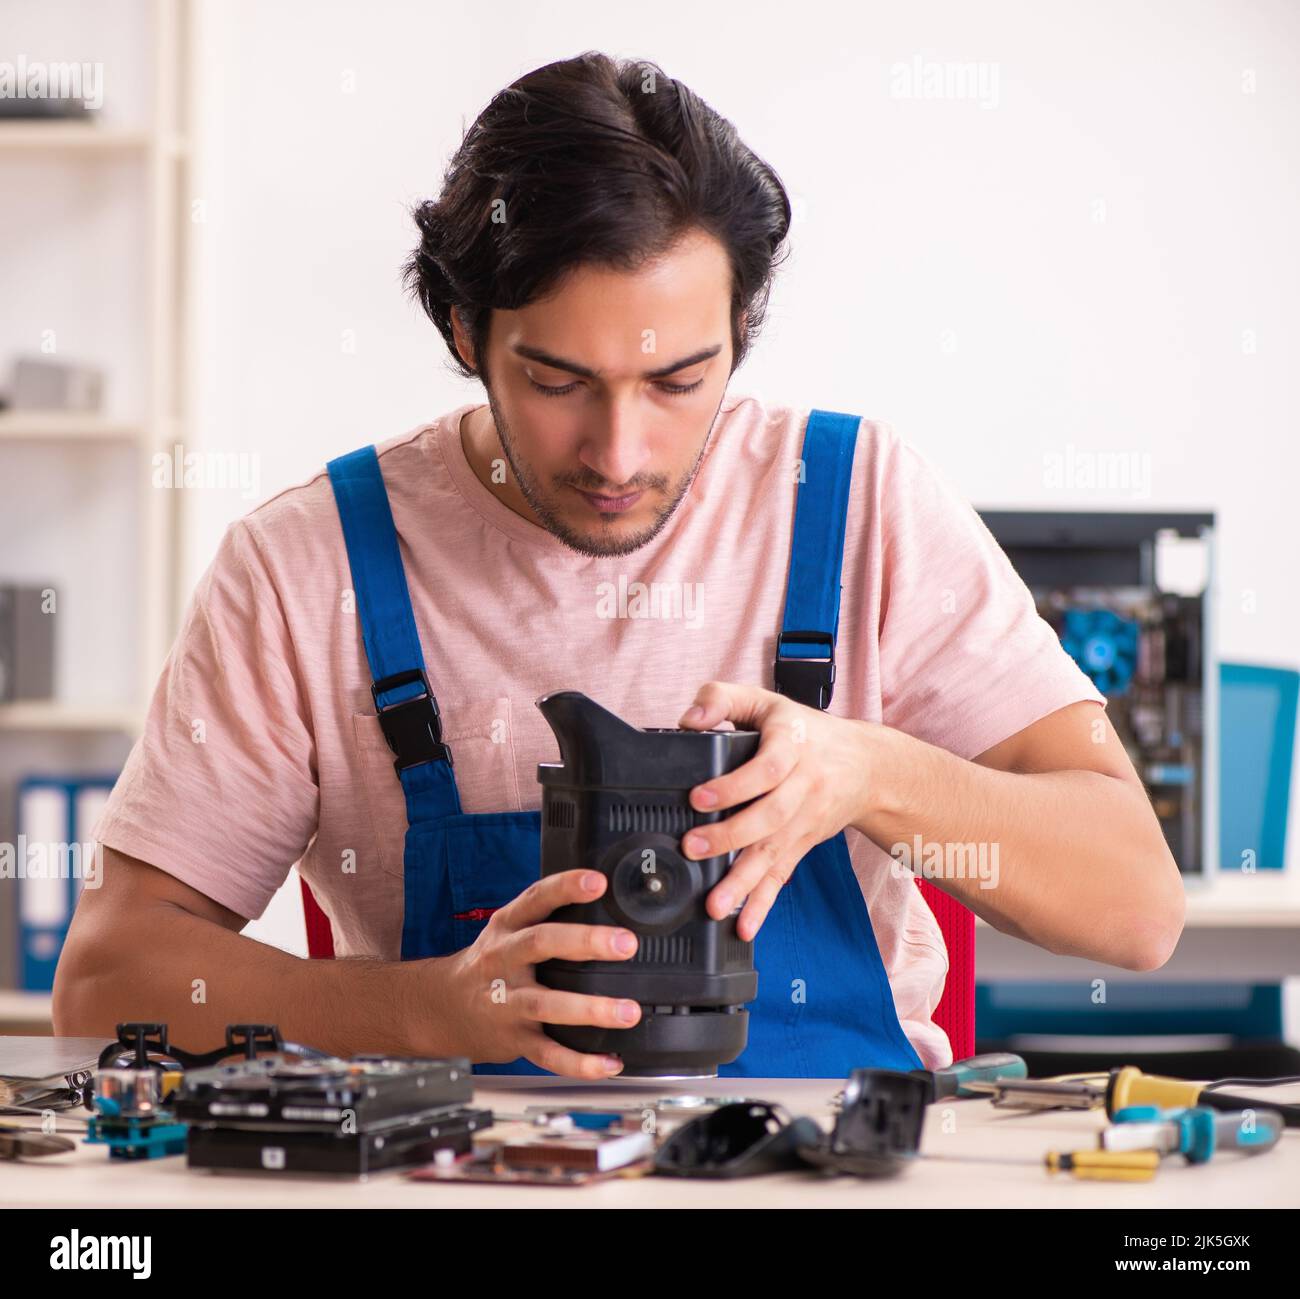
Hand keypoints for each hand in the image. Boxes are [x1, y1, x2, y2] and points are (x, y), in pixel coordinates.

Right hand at [441, 869, 642, 1077]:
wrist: (441, 1008)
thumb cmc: (490, 963)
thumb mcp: (507, 929)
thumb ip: (546, 915)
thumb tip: (605, 899)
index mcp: (507, 927)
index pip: (536, 898)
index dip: (565, 887)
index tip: (597, 882)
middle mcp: (504, 960)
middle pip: (540, 944)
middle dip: (585, 942)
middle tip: (625, 943)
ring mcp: (506, 1002)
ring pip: (546, 1005)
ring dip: (590, 1009)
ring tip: (627, 1012)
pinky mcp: (513, 1039)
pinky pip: (547, 1054)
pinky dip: (579, 1062)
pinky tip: (609, 1062)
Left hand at [676, 681, 873, 941]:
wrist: (866, 765)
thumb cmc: (803, 730)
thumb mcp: (765, 700)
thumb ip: (722, 698)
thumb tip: (687, 721)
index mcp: (792, 744)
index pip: (768, 767)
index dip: (734, 785)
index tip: (698, 798)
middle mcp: (804, 785)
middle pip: (770, 816)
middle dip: (730, 837)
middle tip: (692, 848)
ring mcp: (805, 820)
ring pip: (774, 853)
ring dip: (743, 883)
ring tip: (715, 906)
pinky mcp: (802, 845)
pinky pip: (783, 875)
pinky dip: (763, 903)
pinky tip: (744, 926)